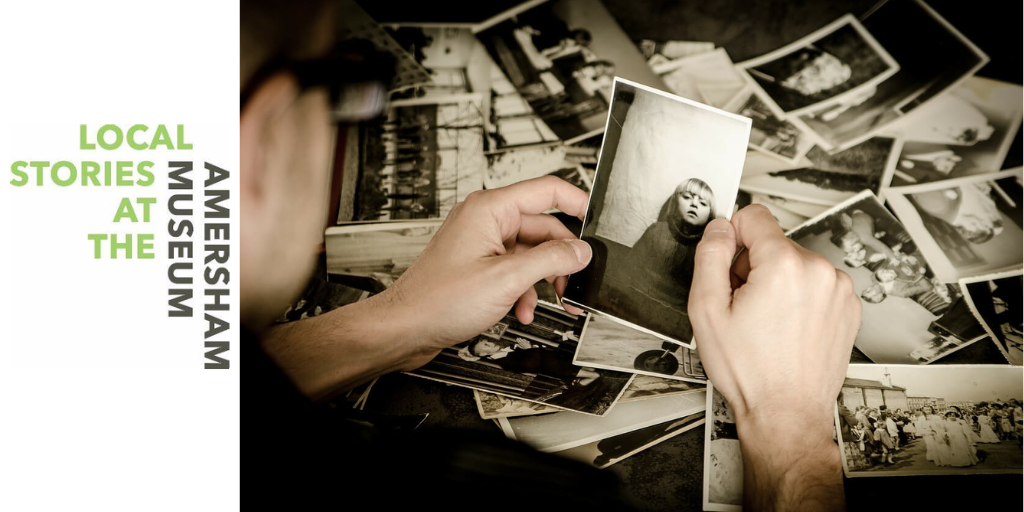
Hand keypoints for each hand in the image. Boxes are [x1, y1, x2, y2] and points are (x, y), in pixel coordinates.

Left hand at [382, 176, 591, 365]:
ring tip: (551, 303)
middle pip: (543, 228)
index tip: (597, 219)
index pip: (547, 190)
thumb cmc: (438, 300)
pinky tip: (521, 310)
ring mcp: (481, 243)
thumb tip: (580, 251)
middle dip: (561, 258)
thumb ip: (551, 260)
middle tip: (574, 284)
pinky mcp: (478, 265)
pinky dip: (524, 290)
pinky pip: (514, 269)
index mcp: (490, 209)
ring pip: (531, 253)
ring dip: (542, 280)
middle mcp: (485, 220)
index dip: (577, 202)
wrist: (406, 328)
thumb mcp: (507, 279)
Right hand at [688, 205, 860, 510]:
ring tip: (766, 321)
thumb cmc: (751, 372)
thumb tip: (719, 229)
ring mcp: (839, 289)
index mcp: (785, 266)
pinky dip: (799, 298)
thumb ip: (708, 257)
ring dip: (778, 283)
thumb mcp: (706, 310)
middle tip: (743, 305)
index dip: (733, 237)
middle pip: (774, 243)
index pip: (755, 216)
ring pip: (795, 264)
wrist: (786, 412)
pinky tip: (786, 327)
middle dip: (754, 266)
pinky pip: (815, 284)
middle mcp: (819, 271)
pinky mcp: (848, 306)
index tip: (728, 261)